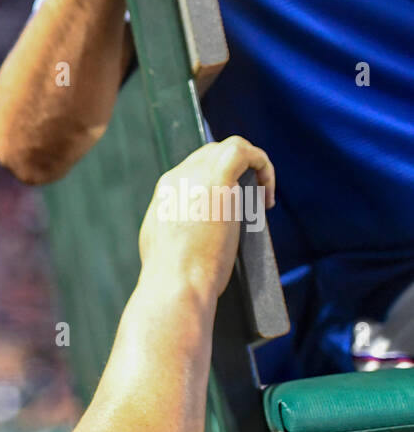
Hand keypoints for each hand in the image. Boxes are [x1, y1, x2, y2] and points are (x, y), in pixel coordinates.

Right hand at [138, 136, 275, 299]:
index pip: (194, 171)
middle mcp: (176, 179)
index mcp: (164, 195)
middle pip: (210, 155)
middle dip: (235, 171)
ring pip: (228, 147)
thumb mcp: (163, 247)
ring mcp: (195, 176)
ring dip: (252, 165)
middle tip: (253, 200)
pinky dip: (262, 163)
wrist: (175, 284)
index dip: (218, 182)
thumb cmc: (173, 279)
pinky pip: (244, 152)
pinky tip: (268, 190)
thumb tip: (190, 228)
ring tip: (264, 194)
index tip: (231, 207)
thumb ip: (176, 227)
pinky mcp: (217, 179)